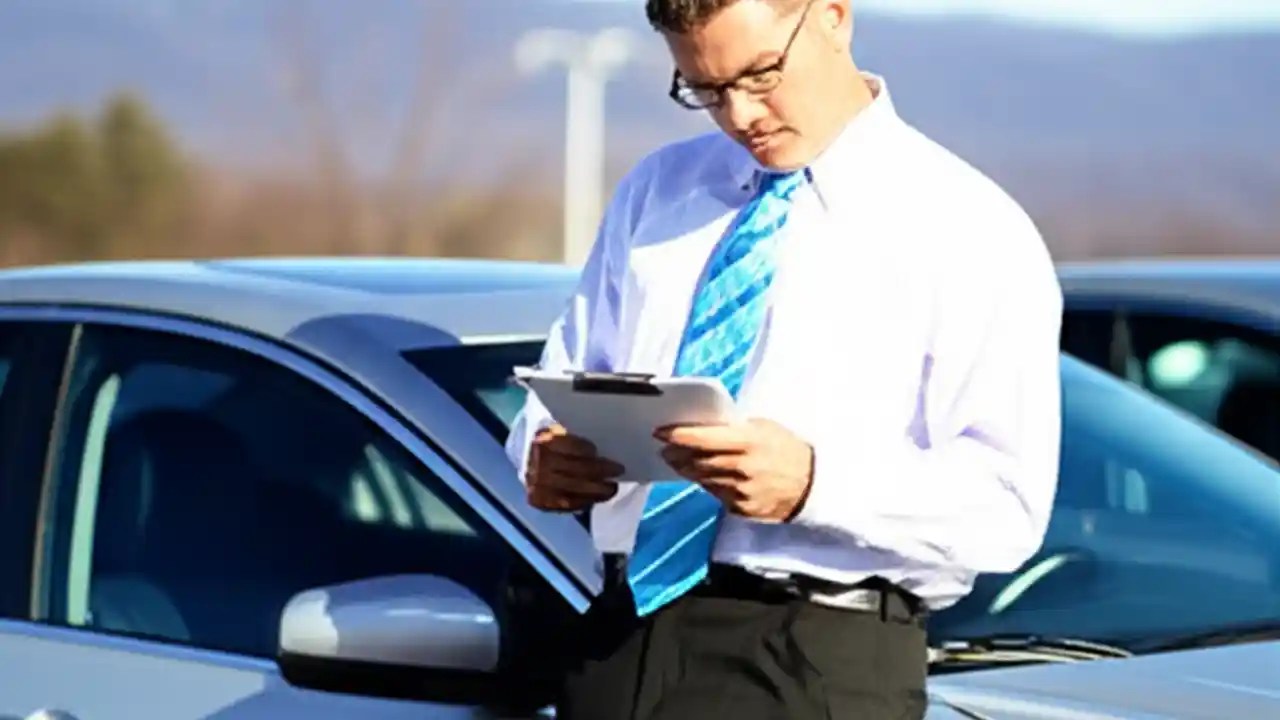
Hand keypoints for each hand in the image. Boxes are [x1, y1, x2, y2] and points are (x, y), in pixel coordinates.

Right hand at [525, 424, 622, 512]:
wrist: (523, 459)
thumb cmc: (550, 442)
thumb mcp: (559, 430)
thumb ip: (577, 437)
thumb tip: (605, 450)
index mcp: (544, 440)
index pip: (572, 446)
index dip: (590, 451)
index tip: (606, 452)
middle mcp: (538, 463)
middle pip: (577, 469)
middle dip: (601, 471)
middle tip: (619, 470)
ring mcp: (537, 484)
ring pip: (574, 490)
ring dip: (597, 491)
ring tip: (612, 488)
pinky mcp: (538, 501)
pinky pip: (567, 504)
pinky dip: (586, 501)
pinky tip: (598, 497)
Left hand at [655, 418, 813, 521]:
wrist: (813, 485)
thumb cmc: (787, 450)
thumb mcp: (765, 428)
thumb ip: (736, 428)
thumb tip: (705, 427)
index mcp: (749, 442)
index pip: (704, 438)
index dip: (679, 435)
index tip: (661, 432)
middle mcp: (743, 467)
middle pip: (698, 461)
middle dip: (677, 454)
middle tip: (665, 448)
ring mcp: (742, 491)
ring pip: (703, 479)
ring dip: (688, 470)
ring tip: (679, 461)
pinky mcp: (743, 509)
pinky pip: (717, 495)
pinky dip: (709, 484)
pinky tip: (705, 477)